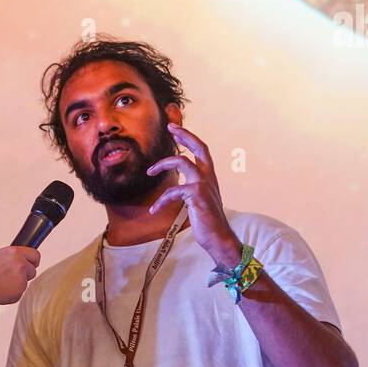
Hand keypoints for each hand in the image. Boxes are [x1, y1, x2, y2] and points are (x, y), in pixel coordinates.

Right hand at [0, 245, 40, 304]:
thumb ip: (7, 260)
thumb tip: (11, 265)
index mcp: (14, 252)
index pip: (35, 255)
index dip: (32, 261)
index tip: (30, 265)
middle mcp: (21, 263)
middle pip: (32, 271)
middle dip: (25, 276)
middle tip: (12, 279)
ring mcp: (21, 278)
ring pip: (24, 284)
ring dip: (16, 286)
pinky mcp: (18, 292)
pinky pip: (17, 294)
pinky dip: (10, 295)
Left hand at [145, 123, 242, 268]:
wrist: (218, 237)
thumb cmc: (208, 221)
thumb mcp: (201, 200)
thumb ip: (194, 189)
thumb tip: (182, 185)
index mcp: (209, 177)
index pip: (202, 151)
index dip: (190, 138)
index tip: (176, 130)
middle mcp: (208, 177)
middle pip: (198, 147)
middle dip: (184, 135)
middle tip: (170, 128)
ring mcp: (203, 184)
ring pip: (181, 161)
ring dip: (162, 164)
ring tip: (149, 172)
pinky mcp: (196, 195)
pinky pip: (172, 191)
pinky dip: (160, 201)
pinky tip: (153, 210)